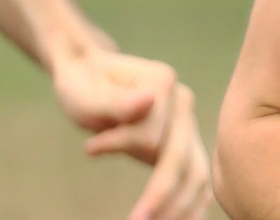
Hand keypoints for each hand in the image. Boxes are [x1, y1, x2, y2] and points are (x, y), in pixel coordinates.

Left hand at [52, 45, 210, 219]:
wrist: (90, 74)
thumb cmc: (82, 85)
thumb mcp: (86, 93)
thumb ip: (115, 102)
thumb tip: (147, 104)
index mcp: (163, 83)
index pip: (151, 130)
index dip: (121, 143)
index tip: (89, 149)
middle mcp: (183, 102)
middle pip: (181, 158)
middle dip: (161, 196)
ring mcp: (187, 123)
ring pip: (196, 173)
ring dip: (180, 207)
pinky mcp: (184, 141)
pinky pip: (196, 176)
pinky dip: (193, 204)